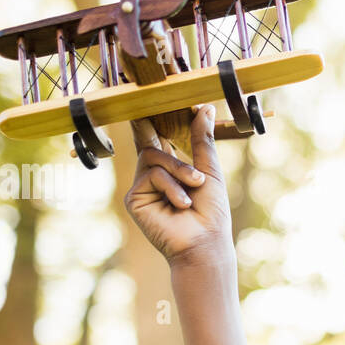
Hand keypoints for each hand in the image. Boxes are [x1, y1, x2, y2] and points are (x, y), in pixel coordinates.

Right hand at [123, 103, 232, 267]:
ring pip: (153, 157)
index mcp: (169, 170)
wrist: (205, 242)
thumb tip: (204, 107)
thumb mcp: (209, 171)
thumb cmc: (211, 212)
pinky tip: (182, 205)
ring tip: (196, 191)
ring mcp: (141, 188)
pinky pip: (151, 175)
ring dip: (180, 172)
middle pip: (153, 146)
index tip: (150, 102)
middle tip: (199, 178)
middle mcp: (151, 177)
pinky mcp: (133, 199)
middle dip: (179, 160)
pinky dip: (171, 187)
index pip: (156, 139)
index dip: (153, 122)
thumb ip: (202, 140)